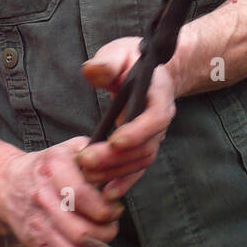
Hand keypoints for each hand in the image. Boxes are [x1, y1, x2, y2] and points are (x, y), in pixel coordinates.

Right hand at [0, 138, 122, 246]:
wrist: (5, 182)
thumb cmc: (45, 166)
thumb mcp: (70, 149)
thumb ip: (99, 156)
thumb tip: (127, 170)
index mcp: (54, 170)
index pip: (85, 197)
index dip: (107, 208)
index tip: (114, 208)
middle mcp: (43, 198)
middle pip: (82, 231)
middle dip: (106, 233)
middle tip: (109, 225)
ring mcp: (36, 224)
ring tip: (99, 240)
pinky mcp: (32, 243)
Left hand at [78, 36, 176, 199]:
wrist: (149, 72)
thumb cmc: (131, 61)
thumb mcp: (118, 53)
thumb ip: (106, 63)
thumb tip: (92, 71)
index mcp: (159, 94)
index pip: (155, 118)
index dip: (137, 131)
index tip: (114, 139)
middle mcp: (161, 119)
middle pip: (145, 146)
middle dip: (116, 157)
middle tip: (85, 160)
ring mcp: (154, 136)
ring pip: (140, 161)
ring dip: (115, 172)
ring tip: (86, 175)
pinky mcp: (144, 147)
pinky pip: (138, 169)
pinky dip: (124, 182)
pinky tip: (106, 193)